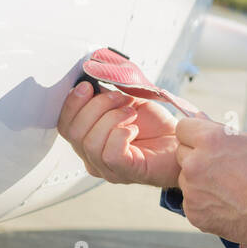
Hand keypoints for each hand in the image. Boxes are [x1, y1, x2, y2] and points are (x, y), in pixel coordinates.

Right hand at [56, 81, 182, 188]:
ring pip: (90, 142)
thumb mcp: (127, 101)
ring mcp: (107, 168)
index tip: (88, 85)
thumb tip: (92, 74)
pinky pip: (110, 154)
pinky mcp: (126, 172)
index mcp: (89, 139)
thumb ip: (107, 92)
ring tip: (131, 112)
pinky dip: (121, 134)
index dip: (72, 103)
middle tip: (120, 98)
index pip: (64, 125)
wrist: (181, 141)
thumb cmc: (156, 126)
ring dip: (112, 118)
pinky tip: (134, 128)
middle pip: (73, 132)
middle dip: (97, 106)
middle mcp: (93, 157)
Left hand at [174, 117, 246, 244]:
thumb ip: (218, 130)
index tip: (206, 143)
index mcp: (209, 140)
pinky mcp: (194, 213)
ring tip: (227, 189)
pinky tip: (226, 204)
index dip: (195, 135)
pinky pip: (191, 202)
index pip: (183, 128)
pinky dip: (204, 203)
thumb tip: (198, 116)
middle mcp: (195, 164)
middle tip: (221, 168)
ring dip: (199, 181)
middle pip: (181, 154)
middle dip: (196, 157)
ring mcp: (192, 191)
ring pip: (185, 179)